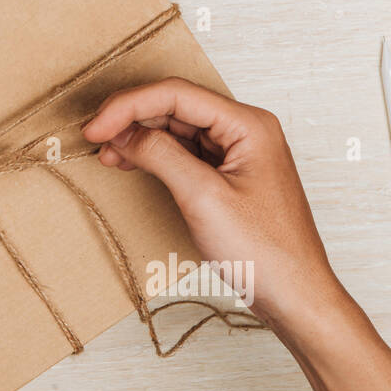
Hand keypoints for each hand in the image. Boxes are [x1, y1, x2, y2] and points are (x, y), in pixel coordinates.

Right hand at [83, 78, 390, 390]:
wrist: (295, 296)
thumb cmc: (266, 253)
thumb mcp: (203, 197)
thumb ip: (160, 155)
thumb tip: (124, 132)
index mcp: (248, 125)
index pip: (176, 94)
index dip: (129, 106)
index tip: (96, 127)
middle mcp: (245, 130)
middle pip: (175, 106)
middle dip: (131, 118)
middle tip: (95, 137)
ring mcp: (237, 152)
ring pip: (177, 128)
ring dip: (139, 135)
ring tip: (107, 152)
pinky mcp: (228, 174)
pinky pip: (184, 151)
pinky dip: (154, 154)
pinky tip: (130, 161)